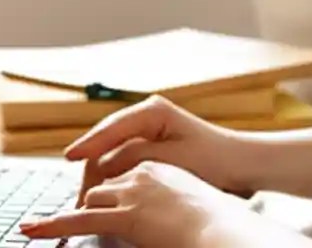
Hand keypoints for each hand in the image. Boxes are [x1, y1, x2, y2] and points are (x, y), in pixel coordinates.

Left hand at [18, 161, 258, 246]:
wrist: (226, 231)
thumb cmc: (221, 224)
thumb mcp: (197, 205)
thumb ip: (176, 206)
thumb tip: (173, 219)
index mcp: (164, 168)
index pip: (126, 170)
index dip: (114, 188)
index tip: (105, 197)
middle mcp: (146, 173)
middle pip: (105, 180)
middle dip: (93, 197)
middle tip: (77, 214)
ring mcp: (133, 192)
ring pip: (94, 197)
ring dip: (77, 210)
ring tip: (55, 223)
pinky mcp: (125, 215)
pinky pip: (79, 218)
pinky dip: (52, 224)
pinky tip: (33, 229)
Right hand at [62, 95, 262, 197]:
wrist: (241, 165)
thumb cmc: (214, 160)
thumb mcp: (172, 159)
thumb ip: (136, 158)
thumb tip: (102, 166)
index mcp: (152, 111)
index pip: (110, 127)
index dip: (89, 143)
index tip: (70, 156)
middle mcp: (145, 116)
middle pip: (105, 142)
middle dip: (91, 168)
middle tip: (79, 196)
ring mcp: (146, 131)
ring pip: (111, 153)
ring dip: (100, 176)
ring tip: (88, 201)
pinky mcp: (150, 146)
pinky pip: (122, 160)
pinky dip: (114, 178)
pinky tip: (106, 196)